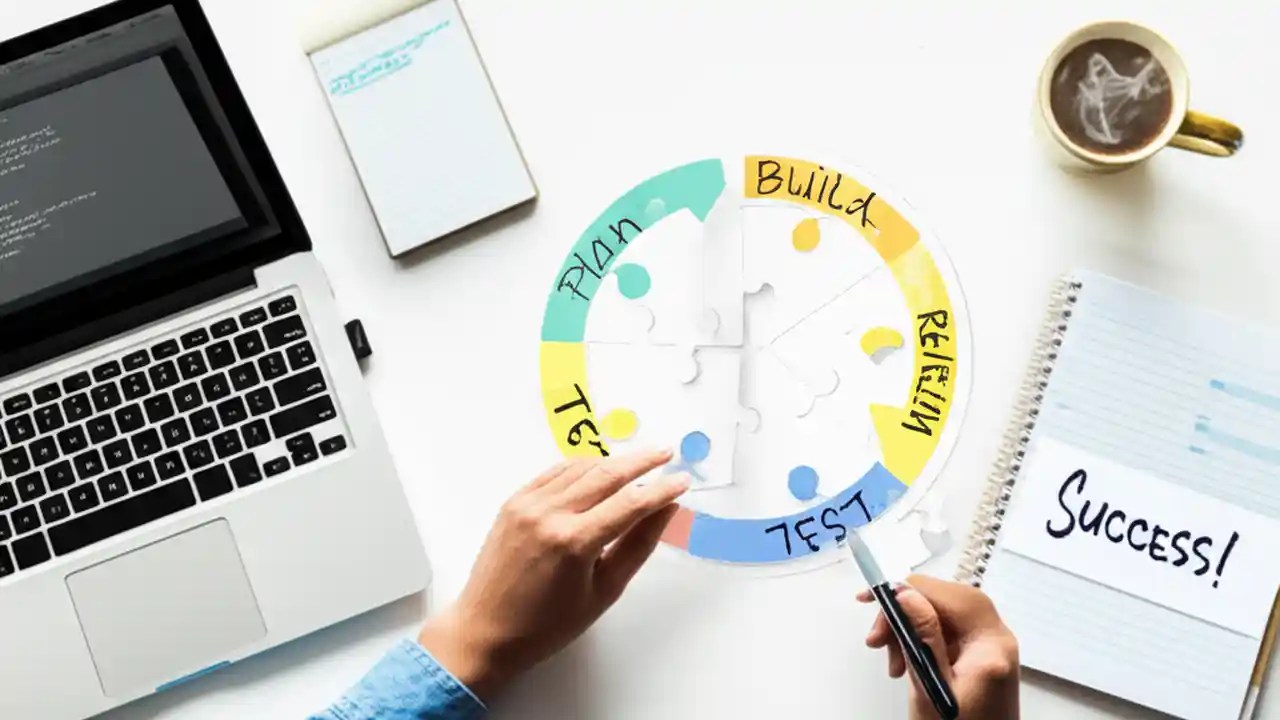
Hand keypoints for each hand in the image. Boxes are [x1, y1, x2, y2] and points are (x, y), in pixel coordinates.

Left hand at [418, 449, 688, 699]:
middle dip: (641, 461)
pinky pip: (554, 473)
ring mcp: (527, 504)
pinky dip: (581, 467)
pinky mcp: (513, 502)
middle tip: (667, 453)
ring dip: (612, 462)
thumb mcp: (604, 591)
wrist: (485, 630)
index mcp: (574, 542)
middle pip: (606, 474)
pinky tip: (599, 469)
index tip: (683, 480)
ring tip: (639, 461)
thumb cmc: (548, 624)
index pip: (630, 504)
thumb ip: (637, 545)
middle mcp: (549, 514)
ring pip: (580, 468)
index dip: (661, 489)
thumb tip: (665, 510)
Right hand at [860, 574, 1019, 719]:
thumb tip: (906, 593)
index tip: (873, 599)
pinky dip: (921, 640)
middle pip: (947, 601)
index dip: (909, 589)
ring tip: (891, 662)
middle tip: (876, 639)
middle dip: (906, 612)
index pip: (950, 596)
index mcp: (992, 645)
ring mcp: (990, 647)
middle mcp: (997, 639)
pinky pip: (947, 631)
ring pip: (943, 614)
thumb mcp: (931, 687)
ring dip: (910, 629)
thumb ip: (922, 637)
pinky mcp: (980, 655)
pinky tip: (905, 662)